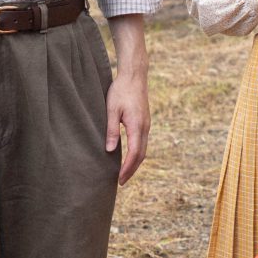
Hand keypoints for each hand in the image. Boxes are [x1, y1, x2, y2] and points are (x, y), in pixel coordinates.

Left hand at [106, 64, 148, 185]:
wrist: (134, 75)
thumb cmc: (120, 90)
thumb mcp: (111, 110)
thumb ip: (111, 130)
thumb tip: (111, 150)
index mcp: (137, 126)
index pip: (134, 154)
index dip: (127, 168)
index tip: (119, 179)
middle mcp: (145, 127)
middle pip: (141, 155)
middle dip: (132, 170)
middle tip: (121, 182)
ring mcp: (146, 124)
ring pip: (143, 149)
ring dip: (135, 163)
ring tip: (124, 173)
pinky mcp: (144, 122)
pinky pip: (142, 142)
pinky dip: (137, 153)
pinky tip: (129, 157)